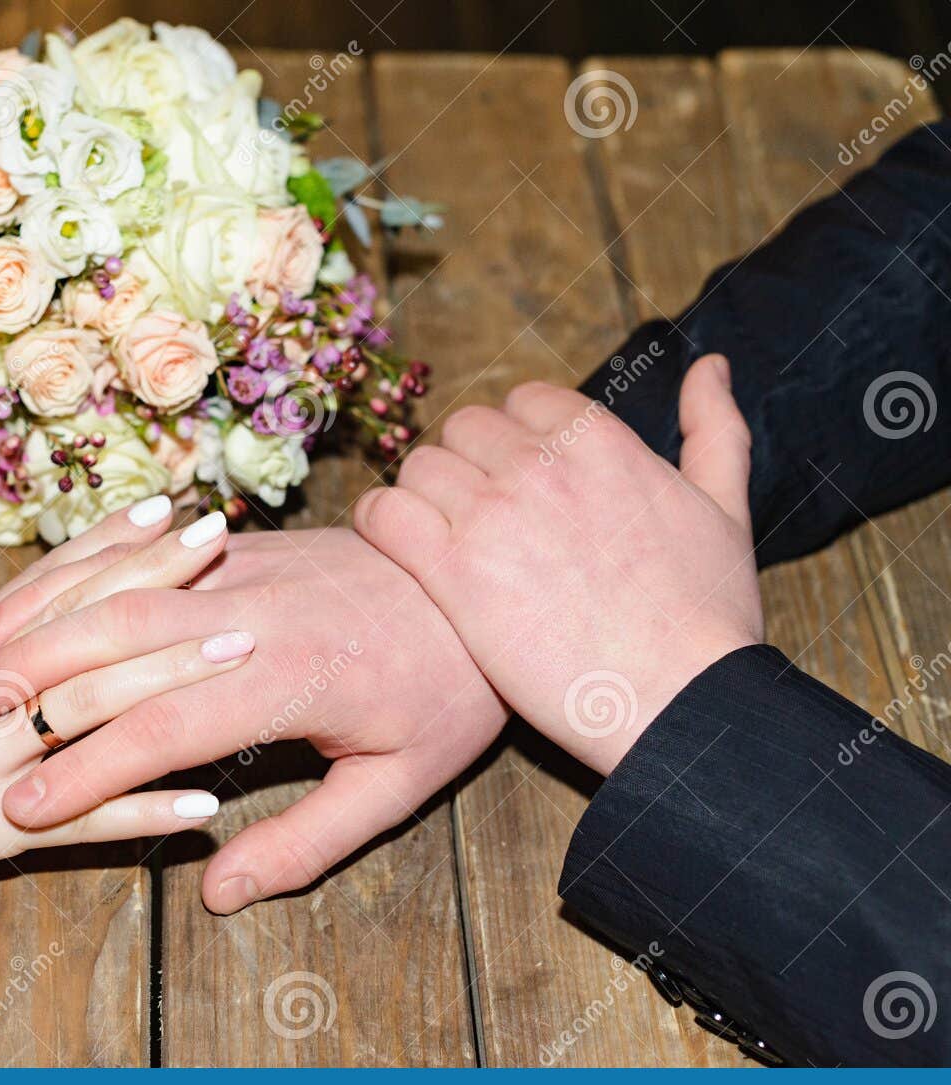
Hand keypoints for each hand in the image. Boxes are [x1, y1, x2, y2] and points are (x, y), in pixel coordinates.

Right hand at [0, 504, 249, 913]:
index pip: (39, 589)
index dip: (102, 545)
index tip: (159, 505)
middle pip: (77, 626)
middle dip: (155, 580)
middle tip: (221, 535)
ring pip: (87, 708)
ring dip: (169, 678)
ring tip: (241, 649)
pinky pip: (72, 822)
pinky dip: (140, 814)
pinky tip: (202, 806)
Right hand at [0, 516, 507, 914]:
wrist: (494, 570)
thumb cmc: (452, 688)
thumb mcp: (398, 786)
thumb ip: (304, 842)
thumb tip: (217, 892)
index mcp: (289, 680)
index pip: (166, 729)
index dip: (88, 774)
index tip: (21, 811)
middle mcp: (254, 614)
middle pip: (123, 642)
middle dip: (37, 679)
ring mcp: (247, 569)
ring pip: (122, 587)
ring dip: (42, 619)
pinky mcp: (245, 547)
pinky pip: (148, 555)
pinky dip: (82, 572)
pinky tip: (41, 596)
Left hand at [355, 355, 762, 773]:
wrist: (681, 699)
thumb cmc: (708, 617)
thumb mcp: (725, 507)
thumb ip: (713, 428)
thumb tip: (710, 366)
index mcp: (599, 440)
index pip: (524, 401)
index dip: (517, 439)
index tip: (520, 479)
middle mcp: (540, 464)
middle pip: (465, 428)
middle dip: (469, 464)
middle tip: (478, 514)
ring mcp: (491, 514)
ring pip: (420, 466)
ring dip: (424, 495)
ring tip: (441, 536)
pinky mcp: (452, 572)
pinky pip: (383, 514)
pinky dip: (379, 522)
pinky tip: (397, 546)